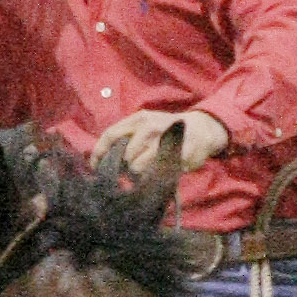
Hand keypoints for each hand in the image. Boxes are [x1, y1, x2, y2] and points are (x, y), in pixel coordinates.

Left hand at [90, 108, 227, 176]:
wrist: (201, 129)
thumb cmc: (166, 131)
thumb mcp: (145, 127)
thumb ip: (126, 138)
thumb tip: (102, 159)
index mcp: (138, 119)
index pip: (111, 135)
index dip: (99, 153)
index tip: (95, 167)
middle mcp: (150, 126)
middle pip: (125, 155)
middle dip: (124, 168)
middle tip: (127, 175)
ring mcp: (165, 138)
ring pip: (139, 166)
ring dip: (139, 175)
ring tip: (146, 173)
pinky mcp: (178, 151)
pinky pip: (157, 171)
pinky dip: (154, 177)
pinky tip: (159, 173)